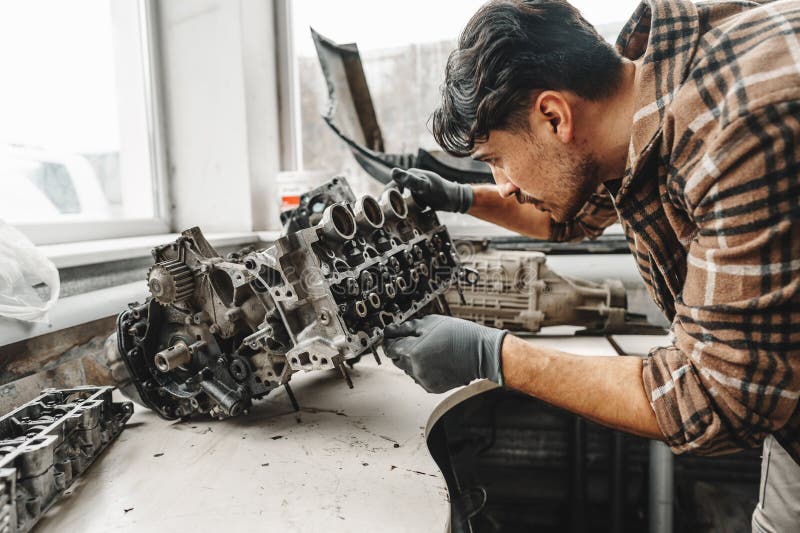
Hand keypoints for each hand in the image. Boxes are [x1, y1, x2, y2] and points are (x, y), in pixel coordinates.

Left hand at [382, 315, 507, 392]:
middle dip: (400, 349)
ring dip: (412, 360)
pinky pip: (419, 377)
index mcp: (413, 352)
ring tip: (429, 350)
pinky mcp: (432, 387)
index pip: (389, 347)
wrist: (481, 353)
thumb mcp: (431, 322)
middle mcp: (416, 369)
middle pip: (396, 359)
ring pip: (407, 369)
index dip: (389, 340)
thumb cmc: (459, 335)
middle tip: (413, 340)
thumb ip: (406, 327)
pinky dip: (423, 369)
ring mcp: (424, 380)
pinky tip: (435, 360)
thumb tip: (391, 329)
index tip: (392, 336)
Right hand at [391, 168, 473, 212]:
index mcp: (411, 174)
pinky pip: (409, 201)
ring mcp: (417, 188)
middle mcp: (412, 180)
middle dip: (390, 201)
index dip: (385, 194)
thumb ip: (409, 180)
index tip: (381, 206)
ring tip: (392, 216)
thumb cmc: (441, 192)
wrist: (455, 200)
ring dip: (397, 205)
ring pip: (402, 197)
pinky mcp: (420, 196)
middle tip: (385, 214)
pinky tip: (404, 216)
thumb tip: (393, 171)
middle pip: (396, 191)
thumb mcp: (424, 186)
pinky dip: (405, 208)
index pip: (392, 184)